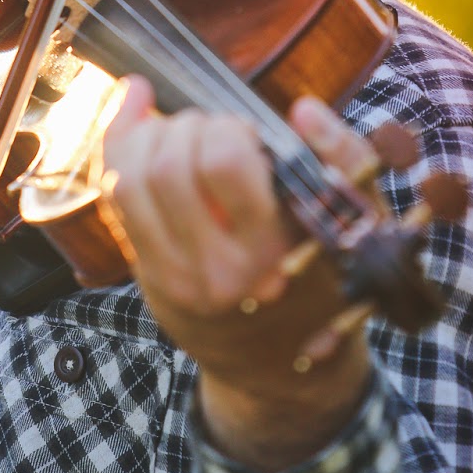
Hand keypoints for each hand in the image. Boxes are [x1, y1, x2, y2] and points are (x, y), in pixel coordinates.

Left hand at [101, 79, 379, 471]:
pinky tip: (137, 114)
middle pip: (169, 166)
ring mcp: (172, 275)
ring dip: (148, 134)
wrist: (282, 363)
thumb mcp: (358, 220)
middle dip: (188, 126)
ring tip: (180, 130)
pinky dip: (120, 147)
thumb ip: (345, 156)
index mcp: (272, 251)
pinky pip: (113, 197)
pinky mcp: (145, 272)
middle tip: (215, 130)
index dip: (228, 128)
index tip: (247, 133)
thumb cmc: (326, 275)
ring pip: (127, 179)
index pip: (224, 162)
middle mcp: (215, 270)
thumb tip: (302, 109)